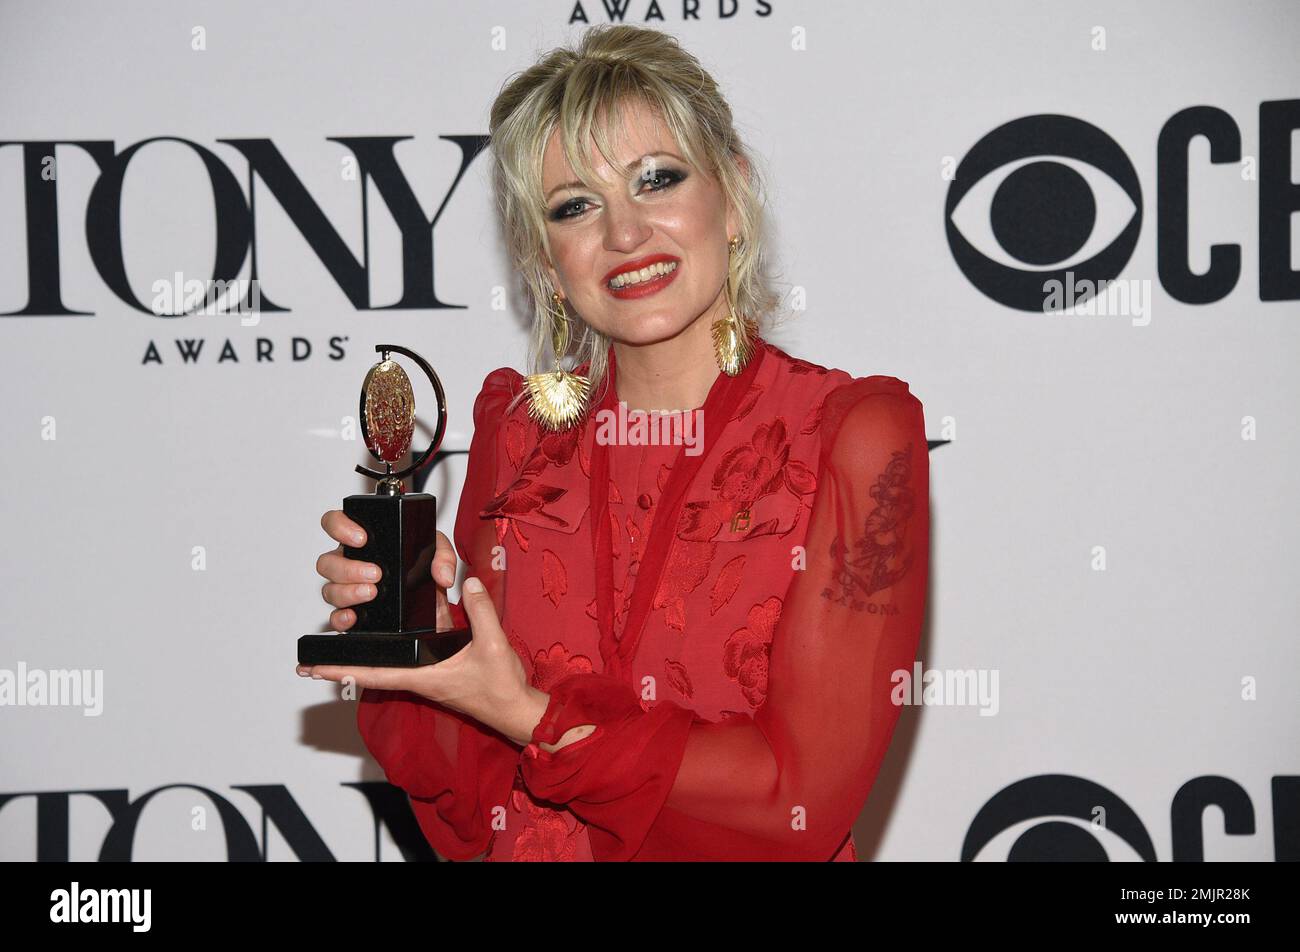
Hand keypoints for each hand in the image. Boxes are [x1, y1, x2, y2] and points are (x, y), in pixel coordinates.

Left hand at [297, 577, 545, 746]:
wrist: (516, 706)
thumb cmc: (501, 688)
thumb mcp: (492, 646)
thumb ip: (480, 612)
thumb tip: (467, 582)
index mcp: (422, 673)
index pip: (372, 673)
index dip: (339, 670)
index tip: (309, 670)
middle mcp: (419, 668)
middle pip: (374, 662)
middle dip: (344, 658)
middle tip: (310, 657)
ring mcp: (429, 662)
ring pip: (393, 648)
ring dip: (371, 641)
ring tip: (345, 627)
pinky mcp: (442, 654)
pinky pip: (417, 638)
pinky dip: (404, 626)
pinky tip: (398, 611)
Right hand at [316, 509, 458, 631]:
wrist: (430, 610)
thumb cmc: (424, 575)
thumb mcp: (437, 554)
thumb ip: (443, 556)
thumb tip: (442, 574)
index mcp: (364, 542)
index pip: (336, 523)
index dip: (340, 526)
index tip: (361, 537)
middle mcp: (350, 563)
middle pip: (327, 562)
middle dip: (348, 568)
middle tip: (375, 573)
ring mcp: (348, 589)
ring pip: (330, 589)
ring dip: (348, 591)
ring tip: (372, 592)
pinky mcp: (352, 614)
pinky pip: (336, 618)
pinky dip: (341, 618)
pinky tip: (354, 616)